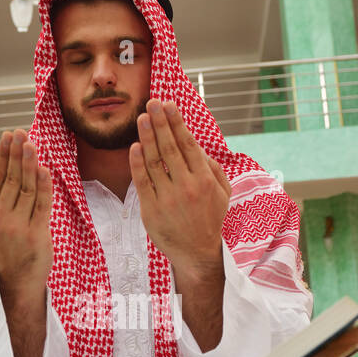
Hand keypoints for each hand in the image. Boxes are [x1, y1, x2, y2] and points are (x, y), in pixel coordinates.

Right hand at [0, 129, 52, 293]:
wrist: (19, 279)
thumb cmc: (6, 250)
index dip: (3, 155)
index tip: (9, 136)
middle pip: (10, 179)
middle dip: (16, 153)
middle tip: (20, 133)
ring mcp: (17, 226)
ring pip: (25, 188)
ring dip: (29, 164)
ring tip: (31, 144)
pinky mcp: (36, 234)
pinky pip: (41, 204)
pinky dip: (43, 186)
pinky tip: (44, 169)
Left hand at [129, 99, 230, 269]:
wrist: (197, 253)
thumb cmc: (210, 219)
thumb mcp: (223, 193)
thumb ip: (213, 168)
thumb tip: (198, 146)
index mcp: (205, 179)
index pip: (188, 144)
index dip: (176, 122)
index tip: (168, 105)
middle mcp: (187, 186)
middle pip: (170, 147)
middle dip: (160, 122)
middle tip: (151, 103)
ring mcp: (168, 198)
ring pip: (154, 161)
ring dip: (147, 137)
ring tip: (141, 119)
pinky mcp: (151, 209)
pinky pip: (142, 181)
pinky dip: (137, 163)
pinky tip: (135, 146)